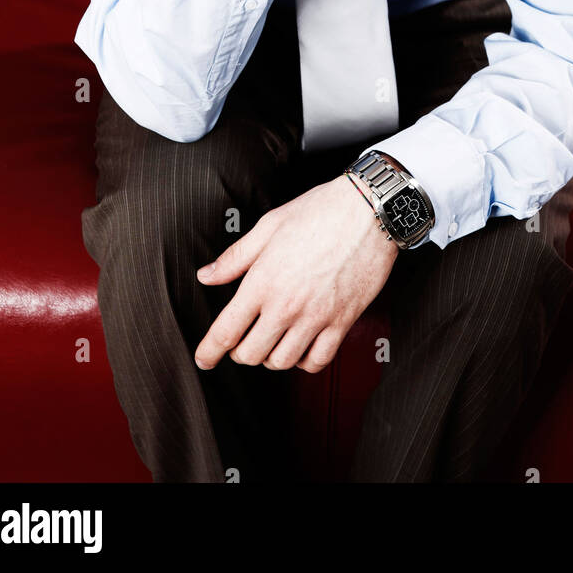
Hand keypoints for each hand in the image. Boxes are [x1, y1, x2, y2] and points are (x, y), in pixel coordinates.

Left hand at [194, 177, 398, 373]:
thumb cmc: (319, 211)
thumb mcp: (269, 226)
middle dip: (239, 352)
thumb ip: (235, 257)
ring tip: (272, 340)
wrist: (369, 210)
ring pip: (282, 362)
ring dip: (271, 356)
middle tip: (241, 341)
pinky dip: (304, 361)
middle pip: (251, 354)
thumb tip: (207, 276)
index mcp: (263, 281)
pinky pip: (318, 361)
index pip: (226, 331)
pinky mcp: (342, 321)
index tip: (204, 359)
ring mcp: (316, 317)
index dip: (209, 352)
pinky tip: (301, 346)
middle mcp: (287, 305)